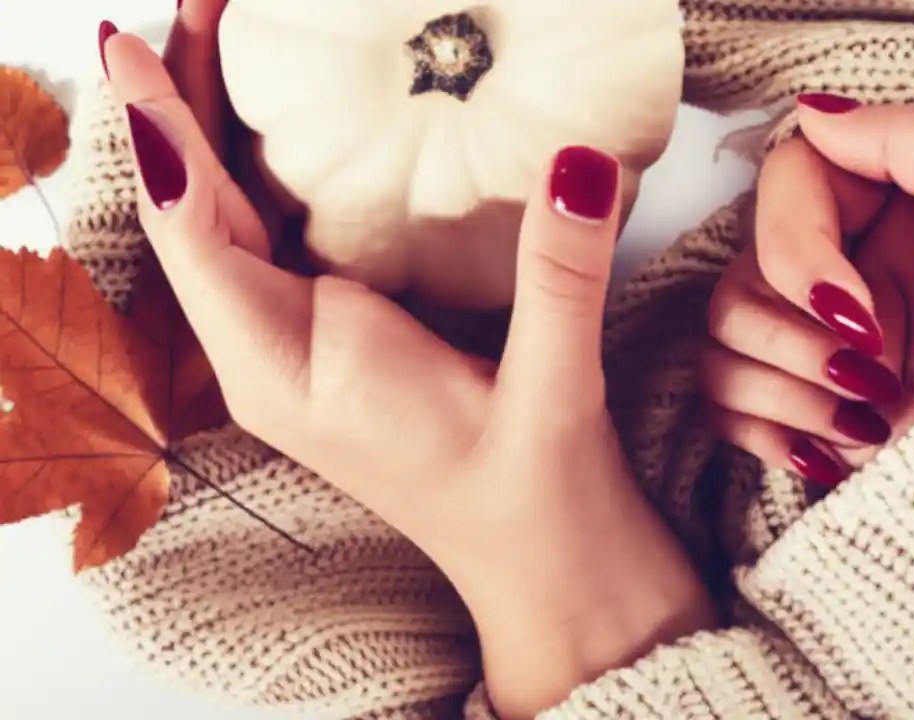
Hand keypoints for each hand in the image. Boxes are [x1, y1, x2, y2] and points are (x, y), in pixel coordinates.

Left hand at [103, 10, 714, 716]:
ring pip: (231, 218)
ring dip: (220, 125)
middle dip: (184, 104)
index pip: (199, 237)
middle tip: (194, 3)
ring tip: (226, 32)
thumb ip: (560, 278)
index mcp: (292, 373)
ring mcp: (298, 343)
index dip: (164, 137)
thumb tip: (579, 164)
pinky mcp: (335, 333)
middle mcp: (273, 354)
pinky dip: (267, 164)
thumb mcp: (554, 388)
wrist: (543, 555)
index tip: (134, 48)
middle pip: (198, 211)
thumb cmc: (530, 493)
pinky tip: (291, 116)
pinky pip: (277, 234)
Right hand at [703, 98, 913, 485]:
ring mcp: (821, 340)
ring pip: (725, 341)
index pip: (783, 187)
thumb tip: (815, 115)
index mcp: (885, 201)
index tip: (855, 308)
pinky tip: (836, 446)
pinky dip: (770, 432)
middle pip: (738, 274)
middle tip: (875, 369)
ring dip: (790, 389)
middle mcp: (843, 265)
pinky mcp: (810, 406)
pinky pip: (727, 405)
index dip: (796, 251)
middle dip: (800, 336)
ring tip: (871, 415)